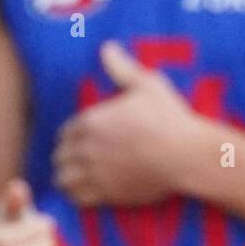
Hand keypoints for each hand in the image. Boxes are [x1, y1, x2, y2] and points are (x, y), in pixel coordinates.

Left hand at [53, 41, 199, 207]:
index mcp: (91, 121)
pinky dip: (76, 195)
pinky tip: (86, 190)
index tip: (82, 137)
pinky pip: (77, 198)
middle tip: (78, 156)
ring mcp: (94, 174)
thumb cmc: (168, 118)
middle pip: (60, 156)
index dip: (72, 134)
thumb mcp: (147, 85)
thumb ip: (122, 68)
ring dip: (67, 176)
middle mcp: (86, 149)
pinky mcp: (106, 194)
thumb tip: (107, 47)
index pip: (65, 132)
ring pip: (63, 179)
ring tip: (77, 175)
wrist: (185, 155)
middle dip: (66, 155)